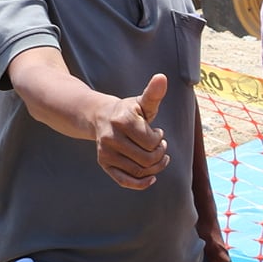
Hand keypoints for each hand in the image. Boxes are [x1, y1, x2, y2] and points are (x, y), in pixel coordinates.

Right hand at [92, 73, 169, 189]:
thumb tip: (162, 77)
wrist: (100, 117)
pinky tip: (152, 179)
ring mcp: (105, 152)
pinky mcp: (104, 163)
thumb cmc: (128, 110)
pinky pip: (124, 181)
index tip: (157, 133)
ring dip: (156, 167)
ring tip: (158, 157)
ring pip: (140, 171)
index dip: (160, 139)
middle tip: (161, 146)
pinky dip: (141, 184)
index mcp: (122, 120)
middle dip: (160, 154)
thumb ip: (153, 94)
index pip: (152, 141)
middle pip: (148, 158)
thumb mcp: (142, 102)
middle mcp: (110, 138)